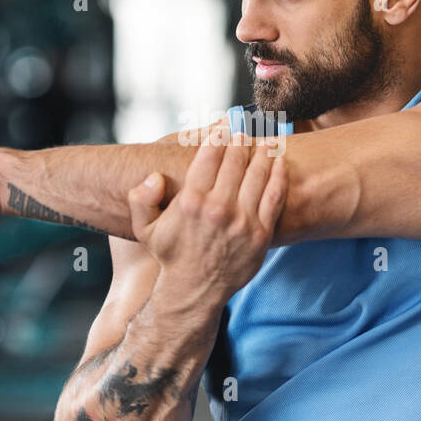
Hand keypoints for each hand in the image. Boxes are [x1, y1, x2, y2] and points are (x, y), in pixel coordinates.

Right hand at [127, 129, 287, 306]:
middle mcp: (218, 209)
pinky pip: (274, 196)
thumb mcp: (144, 229)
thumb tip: (155, 177)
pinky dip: (278, 175)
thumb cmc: (170, 255)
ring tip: (266, 141)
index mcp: (191, 201)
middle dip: (241, 141)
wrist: (194, 291)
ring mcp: (242, 222)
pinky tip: (279, 163)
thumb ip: (140, 199)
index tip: (223, 129)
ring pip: (258, 173)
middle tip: (244, 133)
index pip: (209, 156)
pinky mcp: (261, 234)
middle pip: (236, 160)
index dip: (218, 137)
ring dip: (264, 152)